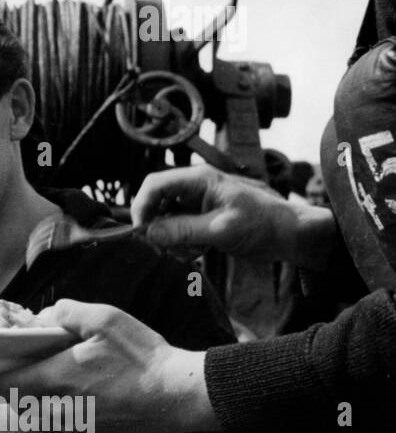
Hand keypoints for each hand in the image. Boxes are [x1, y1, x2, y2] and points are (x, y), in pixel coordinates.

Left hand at [0, 299, 214, 432]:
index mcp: (60, 378)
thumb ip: (66, 313)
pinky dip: (68, 411)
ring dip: (41, 403)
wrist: (182, 396)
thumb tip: (42, 318)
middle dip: (13, 395)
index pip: (10, 387)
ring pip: (47, 417)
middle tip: (10, 381)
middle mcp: (63, 409)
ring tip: (53, 383)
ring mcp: (81, 428)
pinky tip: (86, 394)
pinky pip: (70, 424)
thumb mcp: (105, 319)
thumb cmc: (144, 357)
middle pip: (25, 405)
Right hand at [131, 166, 333, 266]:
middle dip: (159, 228)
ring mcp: (196, 204)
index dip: (142, 206)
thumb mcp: (221, 230)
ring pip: (165, 220)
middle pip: (156, 204)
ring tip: (195, 251)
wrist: (290, 235)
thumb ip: (183, 230)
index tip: (142, 232)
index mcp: (198, 180)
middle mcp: (194, 188)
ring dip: (172, 240)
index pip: (154, 184)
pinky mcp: (200, 219)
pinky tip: (200, 252)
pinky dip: (182, 244)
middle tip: (169, 249)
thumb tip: (149, 233)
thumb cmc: (264, 224)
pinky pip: (178, 230)